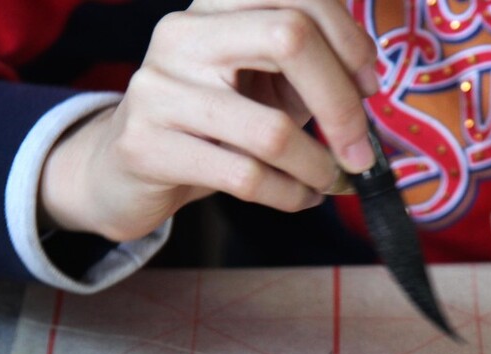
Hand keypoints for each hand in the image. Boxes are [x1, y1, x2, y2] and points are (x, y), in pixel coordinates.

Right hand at [40, 0, 378, 242]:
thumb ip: (308, 69)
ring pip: (271, 128)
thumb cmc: (210, 122)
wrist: (121, 169)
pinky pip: (245, 177)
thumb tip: (367, 91)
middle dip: (342, 103)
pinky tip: (301, 198)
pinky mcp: (147, 146)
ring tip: (330, 181)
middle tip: (361, 150)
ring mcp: (158, 88)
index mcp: (215, 4)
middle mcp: (182, 33)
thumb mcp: (259, 81)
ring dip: (317, 166)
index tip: (369, 87)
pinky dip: (289, 195)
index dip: (348, 40)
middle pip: (290, 38)